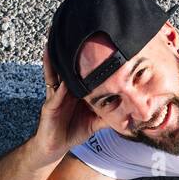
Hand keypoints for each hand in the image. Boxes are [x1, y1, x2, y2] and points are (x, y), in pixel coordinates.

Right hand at [34, 42, 102, 159]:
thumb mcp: (95, 122)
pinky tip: (64, 82)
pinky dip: (59, 89)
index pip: (81, 71)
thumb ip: (109, 115)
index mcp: (75, 90)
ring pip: (55, 74)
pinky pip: (54, 96)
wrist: (54, 148)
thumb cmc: (73, 132)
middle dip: (67, 50)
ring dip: (54, 61)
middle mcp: (64, 89)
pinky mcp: (48, 107)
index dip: (87, 58)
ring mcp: (55, 96)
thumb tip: (129, 113)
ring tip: (55, 45)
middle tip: (72, 31)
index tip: (97, 43)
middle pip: (65, 66)